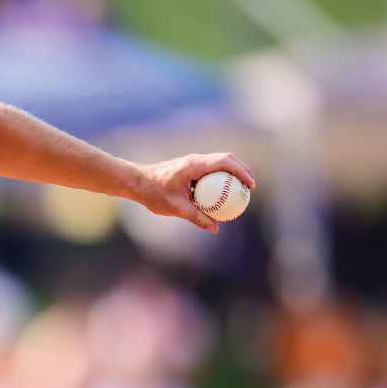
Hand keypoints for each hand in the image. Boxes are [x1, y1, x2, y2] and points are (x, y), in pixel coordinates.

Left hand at [136, 153, 254, 233]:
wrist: (135, 182)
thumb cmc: (153, 192)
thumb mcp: (176, 208)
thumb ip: (196, 217)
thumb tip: (214, 228)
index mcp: (194, 165)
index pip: (225, 162)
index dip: (242, 171)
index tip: (250, 185)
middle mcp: (195, 160)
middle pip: (226, 159)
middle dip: (242, 170)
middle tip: (251, 187)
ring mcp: (192, 163)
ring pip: (219, 163)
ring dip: (232, 172)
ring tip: (242, 189)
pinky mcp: (189, 168)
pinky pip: (209, 171)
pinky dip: (220, 178)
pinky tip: (222, 195)